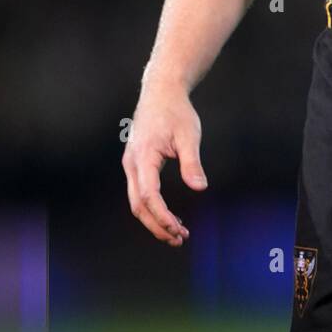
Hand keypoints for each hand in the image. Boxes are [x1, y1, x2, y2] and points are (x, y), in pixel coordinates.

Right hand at [122, 78, 205, 245]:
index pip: (149, 196)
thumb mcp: (189, 135)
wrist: (161, 92)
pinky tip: (170, 215)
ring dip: (154, 220)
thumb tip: (200, 187)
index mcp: (143, 157)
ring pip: (137, 201)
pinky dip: (153, 208)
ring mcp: (131, 164)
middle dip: (157, 225)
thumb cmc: (176, 112)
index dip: (162, 217)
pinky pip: (140, 192)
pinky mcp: (136, 164)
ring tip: (177, 233)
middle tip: (179, 239)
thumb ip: (192, 162)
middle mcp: (132, 164)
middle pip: (138, 205)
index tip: (178, 230)